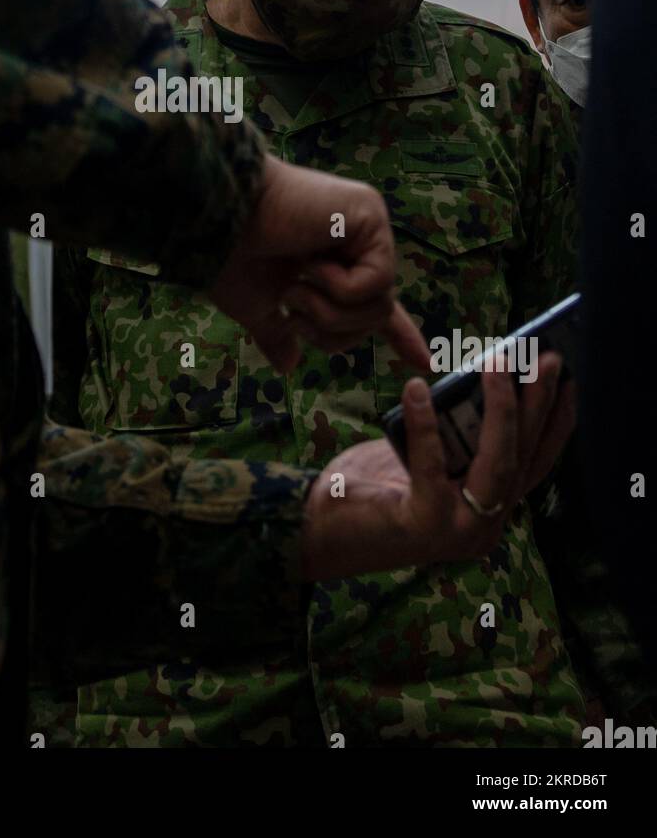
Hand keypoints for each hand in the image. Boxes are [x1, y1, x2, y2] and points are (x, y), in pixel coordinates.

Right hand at [207, 155, 429, 373]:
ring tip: (295, 286)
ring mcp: (366, 227)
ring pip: (380, 305)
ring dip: (331, 312)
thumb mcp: (256, 307)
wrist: (216, 220)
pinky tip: (309, 263)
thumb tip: (288, 365)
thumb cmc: (230, 256)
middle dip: (333, 330)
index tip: (424, 363)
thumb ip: (278, 332)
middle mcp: (355, 243)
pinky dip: (339, 288)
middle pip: (376, 316)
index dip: (400, 335)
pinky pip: (376, 281)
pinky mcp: (369, 215)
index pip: (373, 304)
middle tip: (294, 312)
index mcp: (333, 265)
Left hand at [300, 350, 575, 577]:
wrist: (319, 532)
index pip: (536, 463)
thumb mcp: (424, 457)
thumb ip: (455, 435)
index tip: (570, 379)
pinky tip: (416, 388)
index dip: (557, 422)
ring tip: (496, 363)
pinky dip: (425, 424)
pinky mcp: (423, 525)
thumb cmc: (372, 488)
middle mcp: (484, 526)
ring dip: (500, 409)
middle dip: (538, 404)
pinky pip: (431, 467)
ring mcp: (458, 531)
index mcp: (488, 510)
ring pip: (495, 464)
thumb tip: (481, 381)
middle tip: (546, 357)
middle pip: (524, 458)